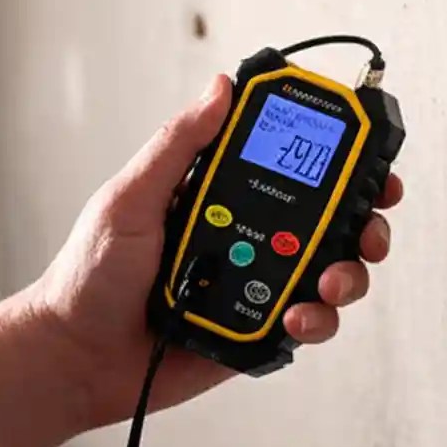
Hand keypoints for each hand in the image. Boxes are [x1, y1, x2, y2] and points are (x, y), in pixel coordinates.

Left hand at [27, 75, 402, 431]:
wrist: (77, 357)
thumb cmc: (89, 275)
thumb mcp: (131, 197)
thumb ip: (179, 145)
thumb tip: (220, 88)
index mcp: (222, 195)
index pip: (291, 166)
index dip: (338, 160)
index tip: (368, 156)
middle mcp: (249, 235)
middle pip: (330, 220)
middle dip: (364, 221)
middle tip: (369, 228)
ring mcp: (257, 283)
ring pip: (331, 271)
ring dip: (348, 275)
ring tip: (330, 284)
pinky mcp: (259, 329)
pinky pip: (309, 322)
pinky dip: (317, 320)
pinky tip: (296, 318)